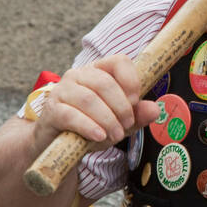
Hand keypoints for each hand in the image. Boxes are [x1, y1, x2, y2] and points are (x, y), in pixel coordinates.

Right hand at [32, 54, 160, 153]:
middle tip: (127, 125)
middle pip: (105, 82)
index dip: (131, 80)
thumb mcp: (118, 123)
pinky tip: (99, 136)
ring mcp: (62, 91)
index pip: (119, 61)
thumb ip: (137, 115)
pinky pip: (71, 115)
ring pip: (89, 99)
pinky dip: (88, 126)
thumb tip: (156, 110)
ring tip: (116, 135)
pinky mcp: (51, 110)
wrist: (57, 146)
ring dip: (107, 119)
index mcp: (98, 71)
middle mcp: (78, 75)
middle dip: (121, 107)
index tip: (135, 101)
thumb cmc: (90, 128)